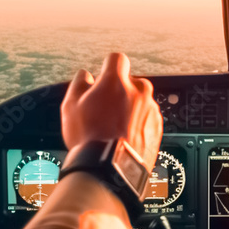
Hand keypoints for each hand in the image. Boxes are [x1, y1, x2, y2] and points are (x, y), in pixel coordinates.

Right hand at [60, 53, 162, 195]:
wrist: (112, 170)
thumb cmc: (90, 139)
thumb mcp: (70, 106)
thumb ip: (79, 83)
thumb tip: (85, 75)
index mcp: (117, 81)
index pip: (116, 59)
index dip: (107, 68)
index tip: (102, 78)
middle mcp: (138, 91)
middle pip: (130, 82)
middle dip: (119, 91)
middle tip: (104, 109)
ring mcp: (151, 109)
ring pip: (140, 101)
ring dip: (130, 109)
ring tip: (113, 128)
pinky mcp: (158, 127)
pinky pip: (147, 118)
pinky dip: (138, 124)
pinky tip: (124, 137)